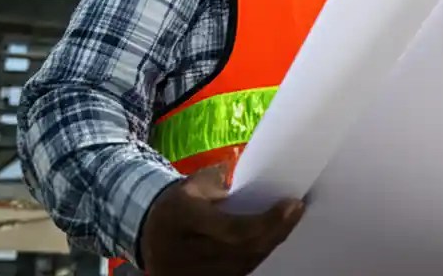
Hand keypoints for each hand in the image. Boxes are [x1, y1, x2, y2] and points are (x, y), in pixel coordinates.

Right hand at [140, 164, 305, 275]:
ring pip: (241, 267)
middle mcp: (182, 251)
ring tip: (285, 225)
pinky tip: (267, 242)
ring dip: (267, 247)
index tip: (293, 204)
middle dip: (275, 232)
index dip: (268, 221)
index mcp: (182, 217)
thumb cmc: (179, 202)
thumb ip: (225, 182)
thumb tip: (267, 176)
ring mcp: (187, 274)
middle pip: (242, 250)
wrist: (147, 230)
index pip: (233, 229)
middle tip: (296, 213)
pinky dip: (253, 259)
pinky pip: (234, 275)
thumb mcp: (195, 183)